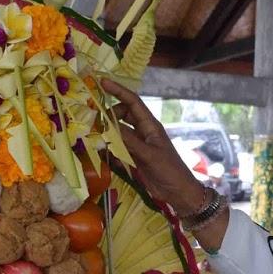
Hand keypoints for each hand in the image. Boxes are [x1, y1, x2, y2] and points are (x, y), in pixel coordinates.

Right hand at [103, 79, 209, 214]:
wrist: (178, 192)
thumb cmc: (169, 170)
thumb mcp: (149, 155)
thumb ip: (129, 141)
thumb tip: (109, 126)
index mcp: (150, 125)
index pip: (133, 102)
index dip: (118, 90)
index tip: (102, 82)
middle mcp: (143, 131)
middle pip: (122, 114)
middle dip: (109, 114)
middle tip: (94, 120)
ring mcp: (139, 143)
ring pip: (119, 131)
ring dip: (109, 132)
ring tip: (97, 137)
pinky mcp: (135, 156)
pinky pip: (119, 147)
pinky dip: (112, 148)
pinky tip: (108, 155)